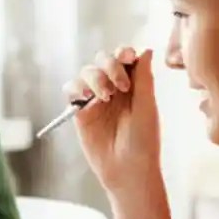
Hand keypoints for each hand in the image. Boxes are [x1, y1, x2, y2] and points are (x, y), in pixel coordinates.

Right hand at [64, 47, 160, 194]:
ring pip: (86, 72)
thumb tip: (146, 49)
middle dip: (109, 65)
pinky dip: (76, 88)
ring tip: (104, 97)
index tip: (127, 58)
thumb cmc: (144, 141)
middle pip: (103, 60)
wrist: (127, 169)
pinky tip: (87, 99)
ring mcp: (95, 99)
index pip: (124, 58)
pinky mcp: (80, 112)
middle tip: (120, 86)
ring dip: (95, 78)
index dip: (123, 53)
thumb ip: (144, 78)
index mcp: (133, 85)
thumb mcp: (147, 107)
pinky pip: (71, 89)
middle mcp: (113, 89)